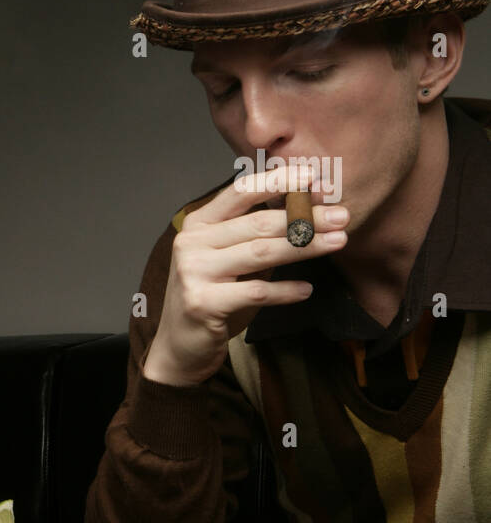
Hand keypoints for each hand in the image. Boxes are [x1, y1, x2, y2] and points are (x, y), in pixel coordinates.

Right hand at [143, 161, 349, 386]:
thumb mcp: (228, 259)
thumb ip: (255, 236)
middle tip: (341, 216)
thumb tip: (308, 210)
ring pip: (260, 253)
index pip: (240, 192)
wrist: (180, 345)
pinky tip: (306, 289)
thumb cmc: (212, 296)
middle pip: (258, 223)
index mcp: (198, 224)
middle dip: (305, 218)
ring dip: (304, 247)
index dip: (278, 182)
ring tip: (337, 242)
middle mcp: (192, 243)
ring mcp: (194, 272)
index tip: (314, 178)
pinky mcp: (203, 303)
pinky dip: (286, 290)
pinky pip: (256, 292)